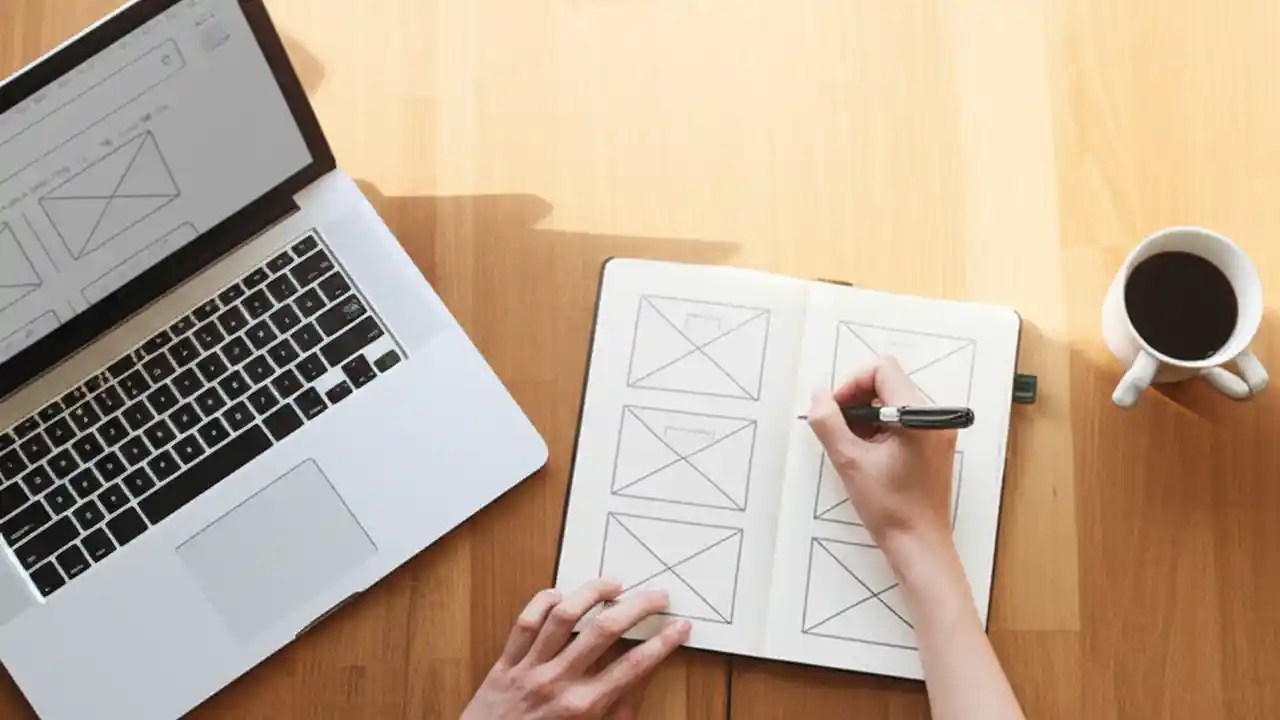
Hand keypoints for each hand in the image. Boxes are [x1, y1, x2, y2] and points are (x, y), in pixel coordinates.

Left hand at [461, 579, 690, 719]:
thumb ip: (620, 709)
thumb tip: (645, 675)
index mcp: (584, 707)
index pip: (634, 665)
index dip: (663, 643)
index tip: (682, 627)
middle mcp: (558, 683)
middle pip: (605, 631)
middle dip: (638, 607)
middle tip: (659, 595)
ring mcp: (529, 669)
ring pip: (563, 617)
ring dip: (592, 593)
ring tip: (615, 583)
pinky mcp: (505, 663)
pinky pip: (524, 622)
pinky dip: (542, 603)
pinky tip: (562, 595)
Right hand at [807, 355, 957, 556]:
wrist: (919, 543)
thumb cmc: (890, 509)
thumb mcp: (849, 461)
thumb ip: (828, 421)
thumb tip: (819, 395)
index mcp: (920, 416)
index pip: (882, 369)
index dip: (851, 384)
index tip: (835, 411)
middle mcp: (934, 417)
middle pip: (888, 382)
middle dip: (857, 400)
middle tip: (839, 430)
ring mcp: (937, 430)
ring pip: (892, 400)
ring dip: (866, 415)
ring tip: (853, 446)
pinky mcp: (934, 442)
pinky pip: (902, 418)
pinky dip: (879, 427)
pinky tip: (867, 453)